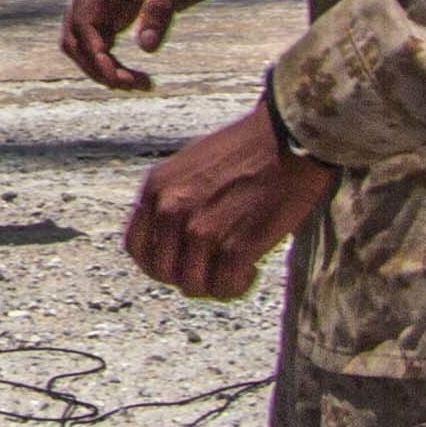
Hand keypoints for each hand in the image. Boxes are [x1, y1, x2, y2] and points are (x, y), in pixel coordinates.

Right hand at [64, 0, 201, 93]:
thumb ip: (160, 4)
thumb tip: (147, 48)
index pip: (83, 21)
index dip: (95, 53)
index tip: (117, 77)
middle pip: (74, 38)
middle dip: (98, 67)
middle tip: (134, 84)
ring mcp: (94, 1)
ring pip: (81, 44)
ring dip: (101, 68)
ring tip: (137, 82)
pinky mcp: (105, 11)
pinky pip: (96, 43)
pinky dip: (109, 62)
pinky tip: (134, 74)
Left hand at [124, 96, 328, 299]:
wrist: (289, 138)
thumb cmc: (245, 149)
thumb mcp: (188, 166)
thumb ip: (173, 199)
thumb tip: (170, 240)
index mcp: (156, 188)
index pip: (136, 247)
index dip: (156, 262)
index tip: (180, 262)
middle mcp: (171, 210)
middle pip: (163, 272)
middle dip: (188, 275)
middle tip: (214, 266)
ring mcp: (202, 230)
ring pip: (194, 286)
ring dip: (216, 283)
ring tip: (238, 266)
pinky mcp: (236, 246)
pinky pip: (226, 288)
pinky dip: (239, 285)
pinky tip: (253, 268)